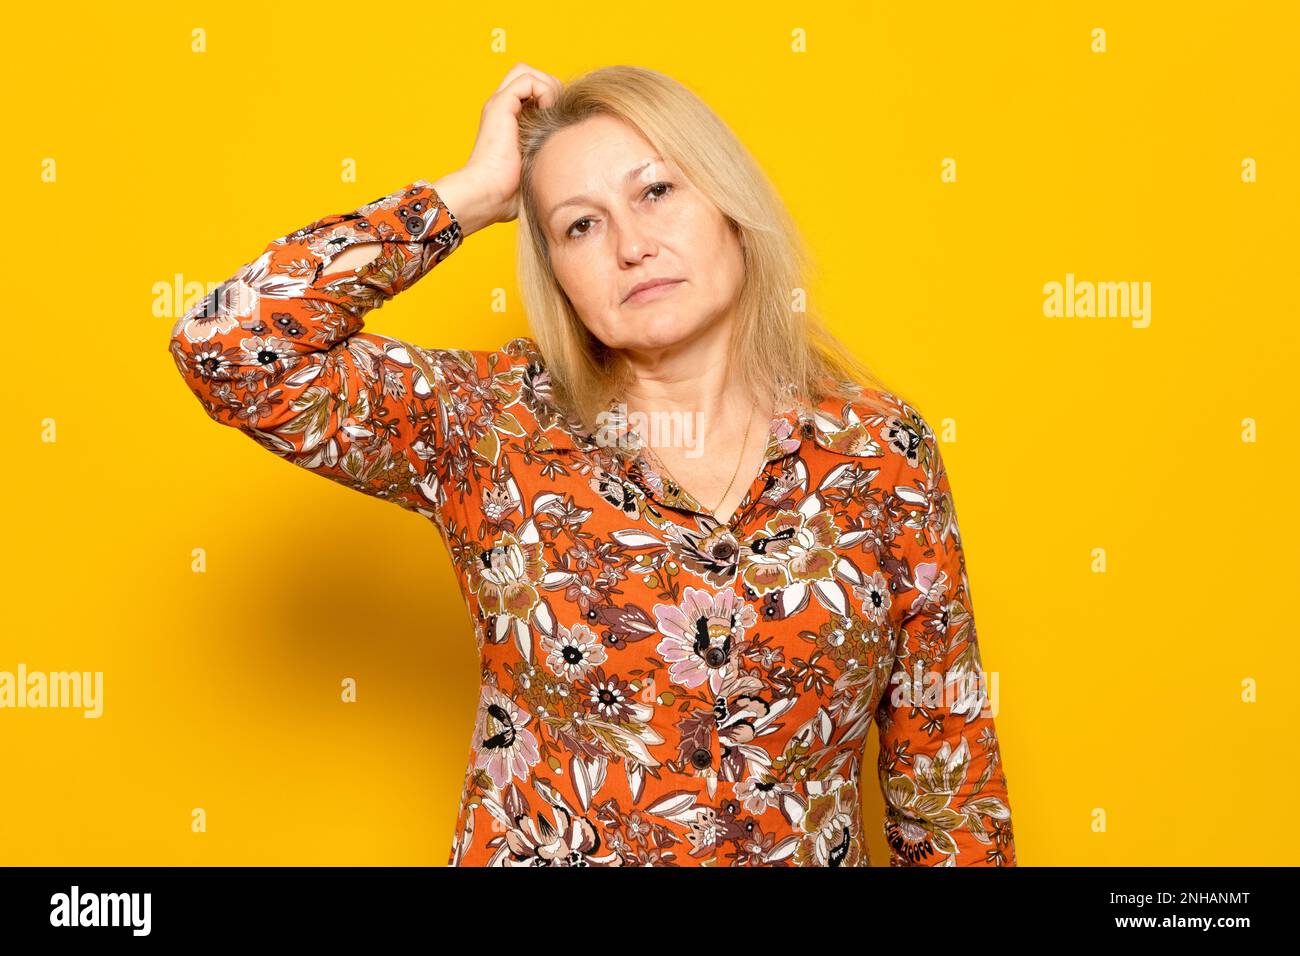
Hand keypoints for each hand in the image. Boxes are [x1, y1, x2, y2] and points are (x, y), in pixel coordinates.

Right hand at [459, 62, 563, 225]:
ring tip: (552, 113)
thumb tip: (575, 157)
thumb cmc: (512, 192)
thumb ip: (548, 153)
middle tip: (558, 113)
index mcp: (509, 120)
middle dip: (550, 87)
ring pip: (527, 71)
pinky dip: (544, 91)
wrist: (490, 194)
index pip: (531, 90)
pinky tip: (547, 114)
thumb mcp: (537, 166)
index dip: (550, 96)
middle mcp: (502, 108)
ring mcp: (499, 104)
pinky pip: (527, 79)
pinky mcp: (500, 105)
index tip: (560, 120)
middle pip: (528, 74)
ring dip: (547, 87)